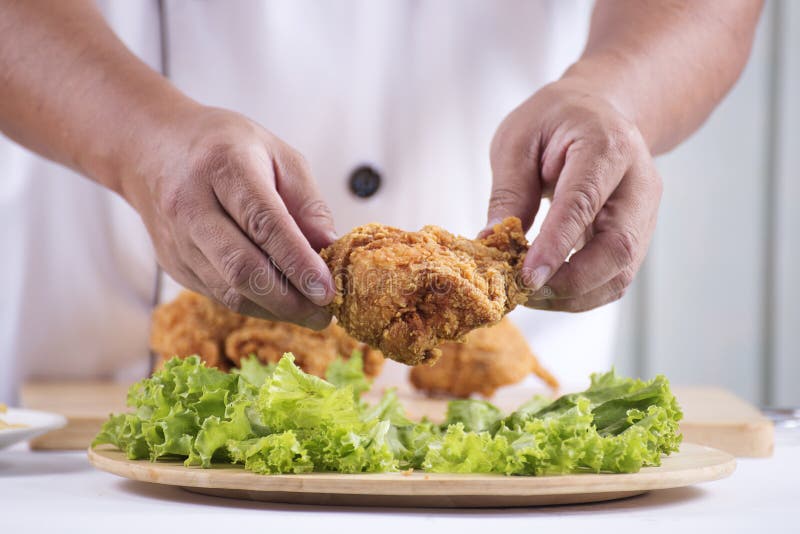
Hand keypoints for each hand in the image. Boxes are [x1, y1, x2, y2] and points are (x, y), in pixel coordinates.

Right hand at [119, 105, 335, 328]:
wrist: (155, 148)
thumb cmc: (226, 148)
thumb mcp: (278, 155)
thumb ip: (308, 202)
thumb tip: (330, 249)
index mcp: (223, 167)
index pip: (263, 223)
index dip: (298, 262)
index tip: (327, 289)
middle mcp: (192, 206)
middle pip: (241, 267)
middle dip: (289, 300)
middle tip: (324, 314)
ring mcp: (177, 240)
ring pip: (229, 291)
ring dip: (275, 310)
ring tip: (310, 314)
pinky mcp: (174, 264)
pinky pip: (219, 295)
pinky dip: (255, 305)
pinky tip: (280, 302)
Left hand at [486, 79, 661, 311]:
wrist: (601, 112)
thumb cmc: (556, 120)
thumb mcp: (518, 139)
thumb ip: (509, 191)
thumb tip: (491, 243)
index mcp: (607, 147)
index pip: (584, 204)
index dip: (556, 246)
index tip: (526, 277)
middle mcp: (638, 184)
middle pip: (618, 248)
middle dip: (570, 282)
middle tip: (523, 291)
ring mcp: (644, 214)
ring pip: (621, 273)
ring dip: (574, 296)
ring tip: (529, 294)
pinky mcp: (637, 237)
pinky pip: (615, 278)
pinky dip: (581, 294)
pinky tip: (547, 289)